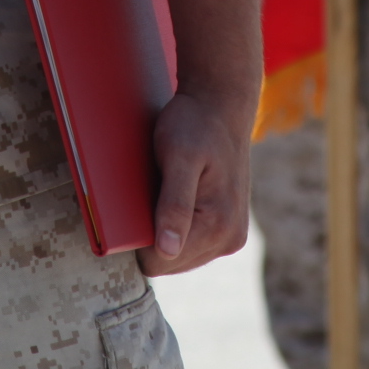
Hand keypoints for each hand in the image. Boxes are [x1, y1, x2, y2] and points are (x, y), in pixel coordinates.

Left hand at [140, 86, 250, 275]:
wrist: (221, 106)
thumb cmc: (195, 125)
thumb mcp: (178, 157)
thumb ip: (174, 205)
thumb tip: (168, 250)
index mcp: (218, 226)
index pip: (158, 262)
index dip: (138, 238)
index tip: (137, 204)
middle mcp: (229, 239)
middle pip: (168, 263)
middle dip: (152, 234)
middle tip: (152, 192)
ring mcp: (231, 236)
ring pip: (177, 257)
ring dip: (164, 230)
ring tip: (166, 191)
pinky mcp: (228, 230)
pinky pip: (190, 245)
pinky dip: (177, 226)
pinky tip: (176, 197)